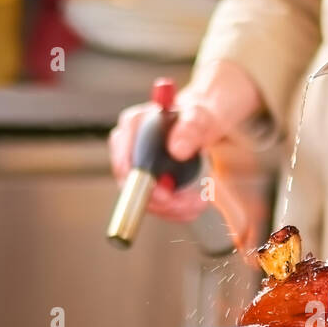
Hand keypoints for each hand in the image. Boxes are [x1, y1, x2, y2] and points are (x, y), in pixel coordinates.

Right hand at [108, 60, 262, 222]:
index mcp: (134, 124)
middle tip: (192, 204)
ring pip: (145, 199)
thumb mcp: (200, 118)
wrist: (203, 125)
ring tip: (200, 202)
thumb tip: (177, 150)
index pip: (124, 158)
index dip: (141, 181)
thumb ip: (190, 129)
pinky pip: (158, 204)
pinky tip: (196, 203)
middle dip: (162, 201)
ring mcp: (137, 167)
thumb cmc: (198, 117)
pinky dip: (177, 209)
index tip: (165, 195)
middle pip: (132, 184)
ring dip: (174, 209)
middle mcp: (128, 147)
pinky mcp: (149, 183)